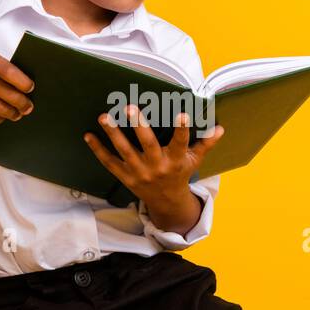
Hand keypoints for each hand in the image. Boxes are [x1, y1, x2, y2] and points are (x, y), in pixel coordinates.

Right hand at [0, 50, 34, 124]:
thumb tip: (25, 89)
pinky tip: (1, 115)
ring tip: (17, 113)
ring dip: (13, 114)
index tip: (30, 89)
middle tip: (28, 107)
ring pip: (2, 110)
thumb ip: (2, 69)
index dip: (25, 84)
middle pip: (10, 95)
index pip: (12, 74)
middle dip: (23, 104)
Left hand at [83, 105, 223, 220]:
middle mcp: (157, 166)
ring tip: (104, 116)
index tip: (182, 114)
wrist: (166, 202)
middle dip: (139, 126)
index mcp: (175, 160)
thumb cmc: (180, 174)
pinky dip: (98, 149)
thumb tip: (220, 128)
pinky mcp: (125, 176)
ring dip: (113, 134)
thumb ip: (206, 144)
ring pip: (125, 151)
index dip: (182, 129)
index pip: (181, 143)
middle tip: (130, 107)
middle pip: (148, 145)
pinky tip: (88, 135)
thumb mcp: (195, 160)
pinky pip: (109, 162)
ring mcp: (139, 172)